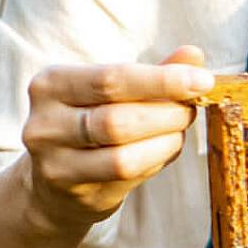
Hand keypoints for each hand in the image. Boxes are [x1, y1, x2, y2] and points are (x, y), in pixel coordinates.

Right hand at [19, 45, 214, 227]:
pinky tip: (163, 150)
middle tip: (190, 109)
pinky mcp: (74, 192)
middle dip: (167, 114)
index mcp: (51, 84)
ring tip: (179, 130)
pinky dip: (156, 161)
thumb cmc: (92, 123)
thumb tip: (194, 55)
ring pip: (124, 156)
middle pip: (118, 119)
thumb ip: (153, 72)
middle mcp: (45, 123)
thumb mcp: (114, 91)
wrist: (56, 183)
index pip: (112, 77)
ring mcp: (54, 163)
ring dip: (165, 141)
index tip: (203, 80)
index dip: (162, 80)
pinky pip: (127, 177)